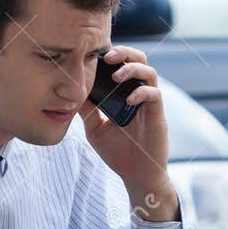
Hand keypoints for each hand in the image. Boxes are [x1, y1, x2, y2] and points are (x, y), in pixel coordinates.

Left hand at [76, 45, 178, 220]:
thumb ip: (86, 110)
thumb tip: (70, 92)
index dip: (111, 53)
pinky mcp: (158, 115)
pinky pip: (154, 95)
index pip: (121, 64)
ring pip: (149, 72)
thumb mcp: (94, 128)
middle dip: (124, 52)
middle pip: (139, 59)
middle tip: (107, 56)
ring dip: (132, 68)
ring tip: (117, 75)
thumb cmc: (118, 153)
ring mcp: (150, 104)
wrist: (137, 176)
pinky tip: (128, 100)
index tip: (94, 52)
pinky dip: (141, 93)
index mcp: (125, 93)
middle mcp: (139, 93)